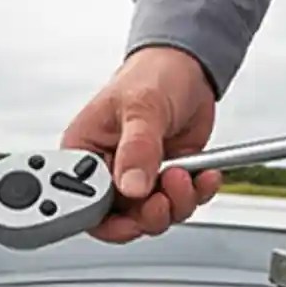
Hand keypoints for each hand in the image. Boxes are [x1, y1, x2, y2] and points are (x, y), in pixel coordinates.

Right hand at [60, 46, 222, 241]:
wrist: (189, 67)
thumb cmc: (153, 74)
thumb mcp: (142, 106)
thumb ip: (136, 149)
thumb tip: (130, 186)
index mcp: (83, 151)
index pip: (83, 204)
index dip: (107, 218)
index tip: (134, 213)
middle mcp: (107, 169)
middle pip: (120, 219)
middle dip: (148, 214)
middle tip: (164, 197)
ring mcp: (137, 177)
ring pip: (152, 216)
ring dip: (176, 204)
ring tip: (185, 175)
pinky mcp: (164, 179)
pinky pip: (179, 204)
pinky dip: (195, 195)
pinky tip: (202, 175)